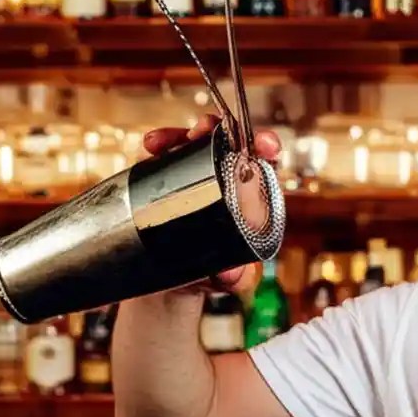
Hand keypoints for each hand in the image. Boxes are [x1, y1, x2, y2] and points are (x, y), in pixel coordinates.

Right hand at [142, 113, 284, 294]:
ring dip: (183, 134)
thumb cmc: (213, 277)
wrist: (173, 286)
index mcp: (255, 202)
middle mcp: (230, 184)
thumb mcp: (229, 280)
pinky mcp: (171, 179)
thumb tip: (232, 274)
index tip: (262, 142)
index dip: (267, 149)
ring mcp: (200, 178)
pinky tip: (150, 146)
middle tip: (203, 130)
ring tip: (164, 142)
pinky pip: (168, 154)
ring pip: (198, 145)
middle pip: (232, 146)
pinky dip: (160, 145)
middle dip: (220, 131)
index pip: (267, 167)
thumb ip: (236, 278)